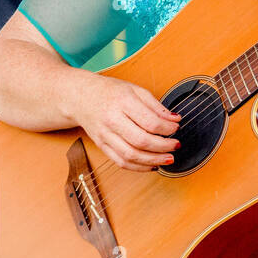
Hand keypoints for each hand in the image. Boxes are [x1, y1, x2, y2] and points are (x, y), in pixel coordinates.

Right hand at [65, 71, 180, 170]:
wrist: (81, 97)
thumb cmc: (110, 92)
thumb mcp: (135, 90)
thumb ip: (156, 106)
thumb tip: (175, 120)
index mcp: (123, 102)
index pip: (149, 121)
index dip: (167, 128)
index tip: (176, 127)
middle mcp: (112, 120)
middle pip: (141, 140)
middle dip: (163, 146)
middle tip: (176, 145)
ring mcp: (105, 135)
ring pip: (131, 155)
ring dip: (153, 160)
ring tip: (168, 159)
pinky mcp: (102, 146)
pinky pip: (121, 162)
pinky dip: (139, 167)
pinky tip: (152, 164)